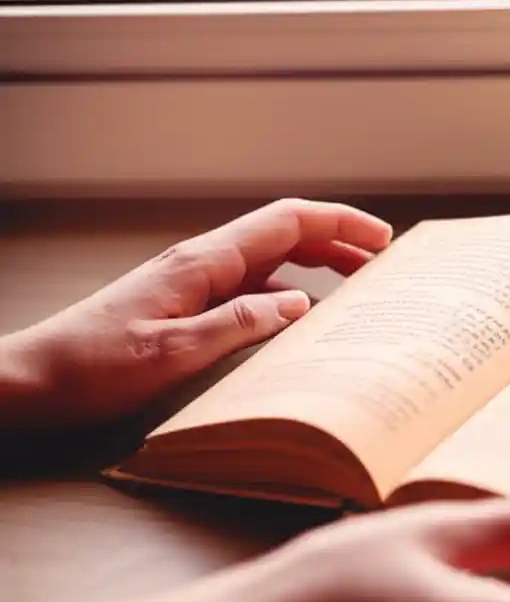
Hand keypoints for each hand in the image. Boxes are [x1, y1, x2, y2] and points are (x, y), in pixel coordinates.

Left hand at [0, 198, 392, 427]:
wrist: (33, 379)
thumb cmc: (92, 366)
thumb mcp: (173, 351)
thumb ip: (241, 324)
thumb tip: (302, 304)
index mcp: (203, 262)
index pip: (286, 223)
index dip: (340, 223)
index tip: (383, 237)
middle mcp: (203, 263)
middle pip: (285, 235)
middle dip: (339, 241)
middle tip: (384, 264)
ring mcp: (195, 283)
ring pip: (272, 261)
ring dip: (318, 267)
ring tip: (357, 287)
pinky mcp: (187, 306)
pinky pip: (251, 290)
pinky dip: (288, 295)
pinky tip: (303, 318)